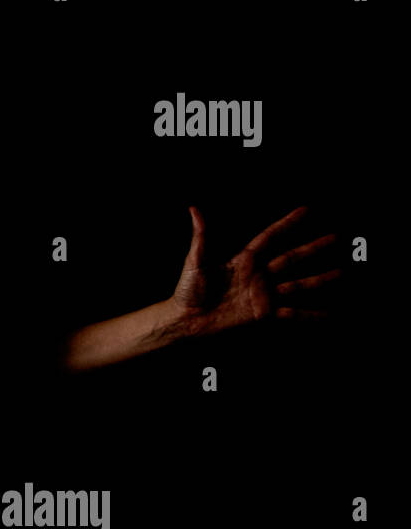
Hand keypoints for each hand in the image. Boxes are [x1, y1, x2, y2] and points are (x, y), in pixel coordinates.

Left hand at [170, 205, 340, 338]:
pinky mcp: (263, 314)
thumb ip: (201, 236)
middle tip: (336, 237)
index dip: (287, 223)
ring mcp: (263, 294)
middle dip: (314, 248)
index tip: (306, 210)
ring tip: (342, 272)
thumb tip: (194, 208)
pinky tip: (328, 315)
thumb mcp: (195, 261)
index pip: (270, 237)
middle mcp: (258, 275)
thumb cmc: (187, 290)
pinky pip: (292, 314)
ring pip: (298, 284)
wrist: (186, 319)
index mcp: (244, 260)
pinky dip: (311, 315)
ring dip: (320, 279)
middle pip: (292, 258)